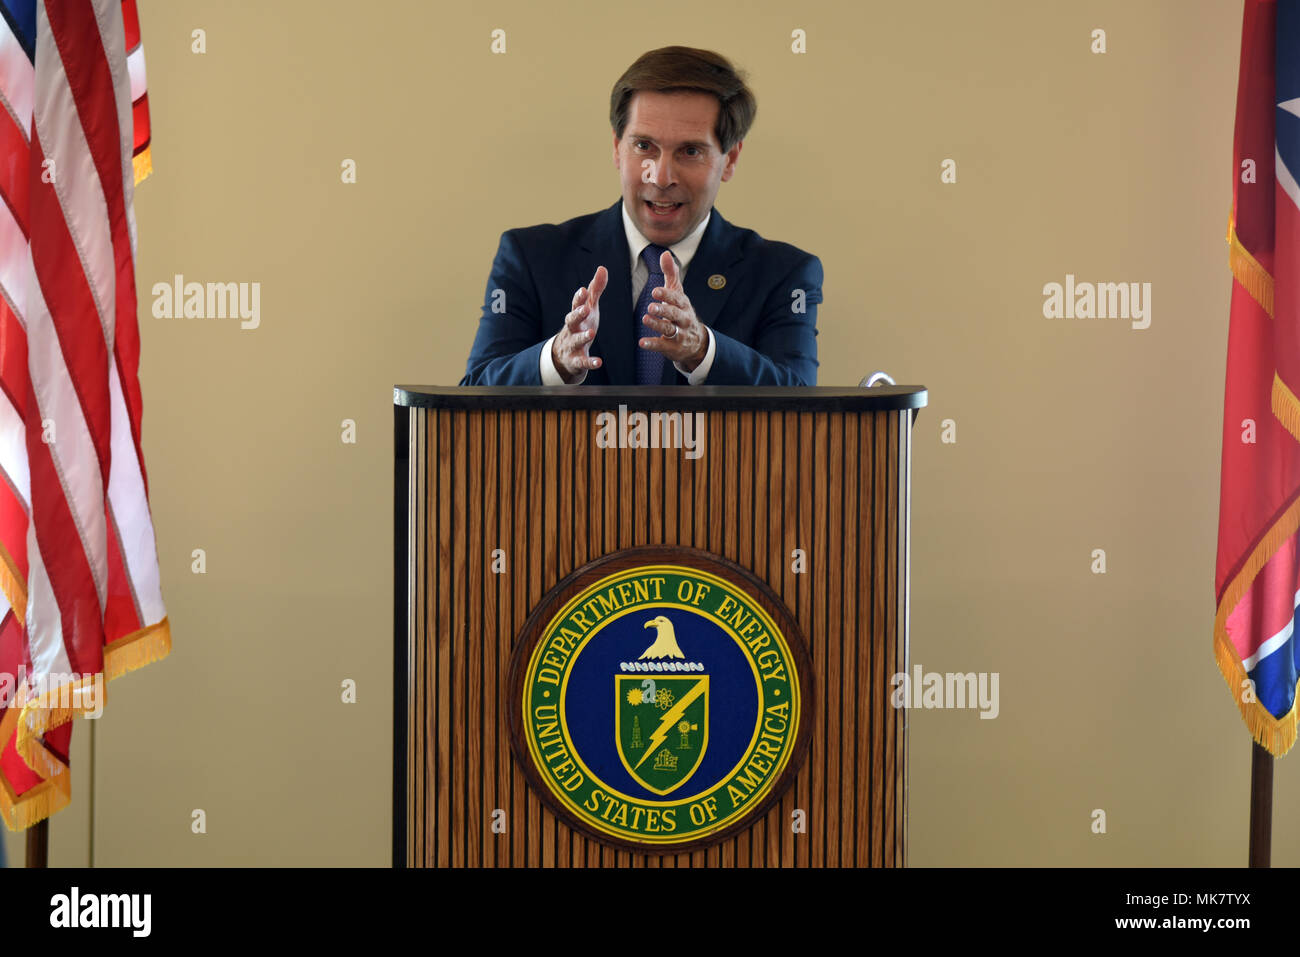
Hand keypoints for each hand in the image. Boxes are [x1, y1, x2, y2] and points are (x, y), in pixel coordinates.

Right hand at [552, 266, 606, 383]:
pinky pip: (582, 362)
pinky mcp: (576, 360)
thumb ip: (595, 290)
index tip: (583, 290)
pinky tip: (599, 362)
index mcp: (576, 315)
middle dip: (577, 314)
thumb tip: (602, 268)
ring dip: (583, 337)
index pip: (576, 304)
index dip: (579, 297)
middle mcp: (572, 329)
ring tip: (591, 333)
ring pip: (576, 340)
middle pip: (571, 320)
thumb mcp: (589, 307)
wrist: (565, 355)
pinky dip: (590, 362)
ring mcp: (572, 345)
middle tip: (585, 309)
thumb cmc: (581, 325)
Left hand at [639, 250, 708, 371]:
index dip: (666, 295)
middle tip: (651, 306)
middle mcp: (683, 319)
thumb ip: (670, 273)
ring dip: (657, 325)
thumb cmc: (682, 312)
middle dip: (663, 310)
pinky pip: (662, 346)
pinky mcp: (672, 347)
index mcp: (683, 304)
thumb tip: (665, 253)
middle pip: (674, 314)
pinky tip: (642, 342)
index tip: (655, 291)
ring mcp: (678, 334)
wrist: (696, 342)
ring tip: (645, 319)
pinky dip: (652, 344)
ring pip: (668, 329)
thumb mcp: (678, 292)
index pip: (676, 298)